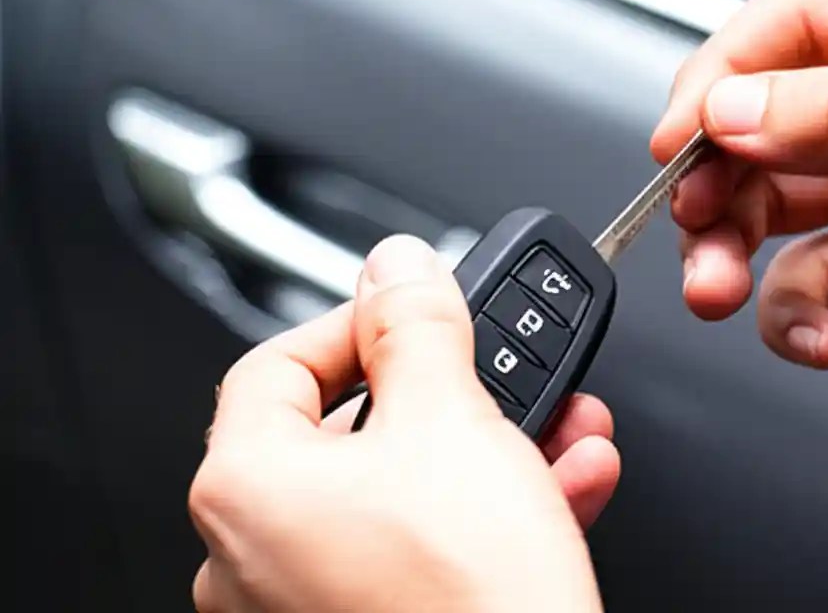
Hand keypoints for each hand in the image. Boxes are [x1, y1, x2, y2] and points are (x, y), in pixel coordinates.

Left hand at [189, 235, 616, 611]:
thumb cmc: (468, 601)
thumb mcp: (454, 420)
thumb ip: (417, 325)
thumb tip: (397, 267)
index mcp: (245, 488)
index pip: (281, 362)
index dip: (361, 323)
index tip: (421, 313)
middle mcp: (254, 555)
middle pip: (358, 429)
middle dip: (460, 395)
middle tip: (506, 376)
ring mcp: (308, 604)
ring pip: (409, 491)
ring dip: (496, 452)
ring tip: (563, 435)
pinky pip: (426, 550)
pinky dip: (490, 514)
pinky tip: (560, 490)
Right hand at [652, 0, 827, 468]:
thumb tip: (733, 107)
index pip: (793, 26)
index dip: (723, 78)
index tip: (680, 138)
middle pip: (766, 117)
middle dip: (722, 177)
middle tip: (695, 219)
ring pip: (775, 200)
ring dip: (737, 250)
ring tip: (722, 289)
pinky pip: (810, 272)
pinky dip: (799, 310)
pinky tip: (821, 334)